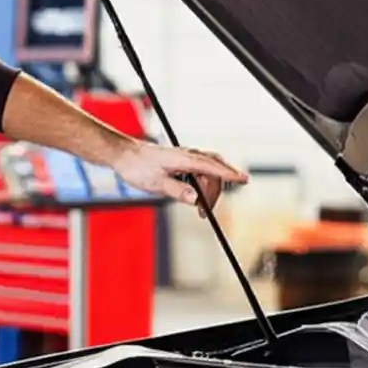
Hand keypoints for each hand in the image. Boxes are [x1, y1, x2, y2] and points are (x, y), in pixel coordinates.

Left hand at [112, 142, 248, 215]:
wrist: (123, 155)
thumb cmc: (136, 167)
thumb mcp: (155, 183)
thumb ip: (176, 191)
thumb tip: (196, 199)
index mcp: (183, 159)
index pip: (212, 166)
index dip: (229, 174)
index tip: (244, 180)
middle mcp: (188, 155)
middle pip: (213, 171)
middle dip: (214, 192)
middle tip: (205, 212)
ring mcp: (185, 157)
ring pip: (208, 172)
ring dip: (208, 190)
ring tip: (201, 210)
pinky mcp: (182, 161)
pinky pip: (200, 171)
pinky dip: (203, 184)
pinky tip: (197, 196)